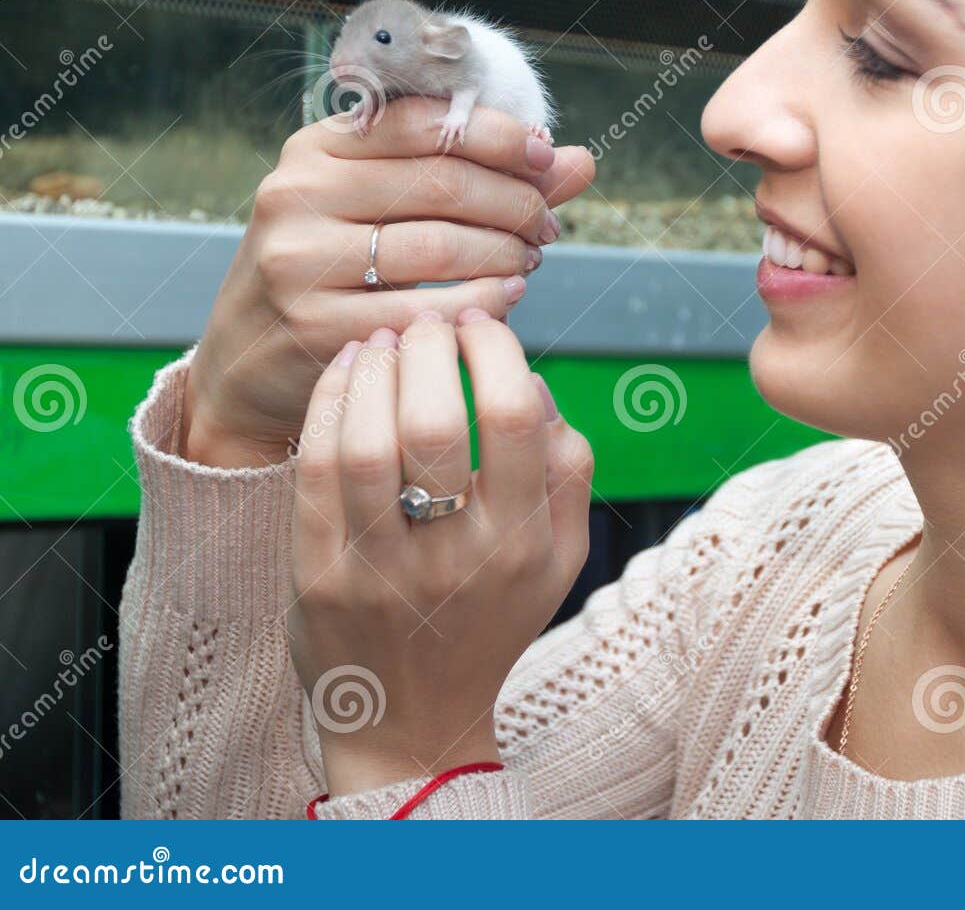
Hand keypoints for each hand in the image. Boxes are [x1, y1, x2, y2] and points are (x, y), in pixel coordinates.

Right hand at [181, 96, 594, 467]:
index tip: (549, 160)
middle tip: (548, 225)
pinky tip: (507, 296)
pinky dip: (484, 300)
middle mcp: (300, 192)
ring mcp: (300, 259)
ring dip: (506, 251)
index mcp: (319, 147)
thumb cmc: (337, 269)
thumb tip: (580, 160)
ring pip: (439, 244)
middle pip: (442, 180)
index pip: (426, 120)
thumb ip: (484, 178)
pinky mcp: (313, 324)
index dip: (500, 136)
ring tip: (531, 260)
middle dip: (515, 200)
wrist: (250, 357)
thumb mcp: (389, 208)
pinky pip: (427, 308)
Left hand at [286, 309, 591, 795]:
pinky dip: (328, 407)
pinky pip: (315, 474)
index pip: (513, 417)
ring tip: (384, 340)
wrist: (414, 722)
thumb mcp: (562, 557)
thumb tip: (532, 382)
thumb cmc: (492, 619)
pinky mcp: (320, 579)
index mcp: (524, 544)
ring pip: (366, 443)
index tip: (480, 325)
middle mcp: (458, 558)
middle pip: (435, 421)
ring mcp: (382, 571)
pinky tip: (346, 374)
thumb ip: (568, 469)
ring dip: (374, 371)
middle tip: (428, 322)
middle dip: (428, 349)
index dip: (493, 351)